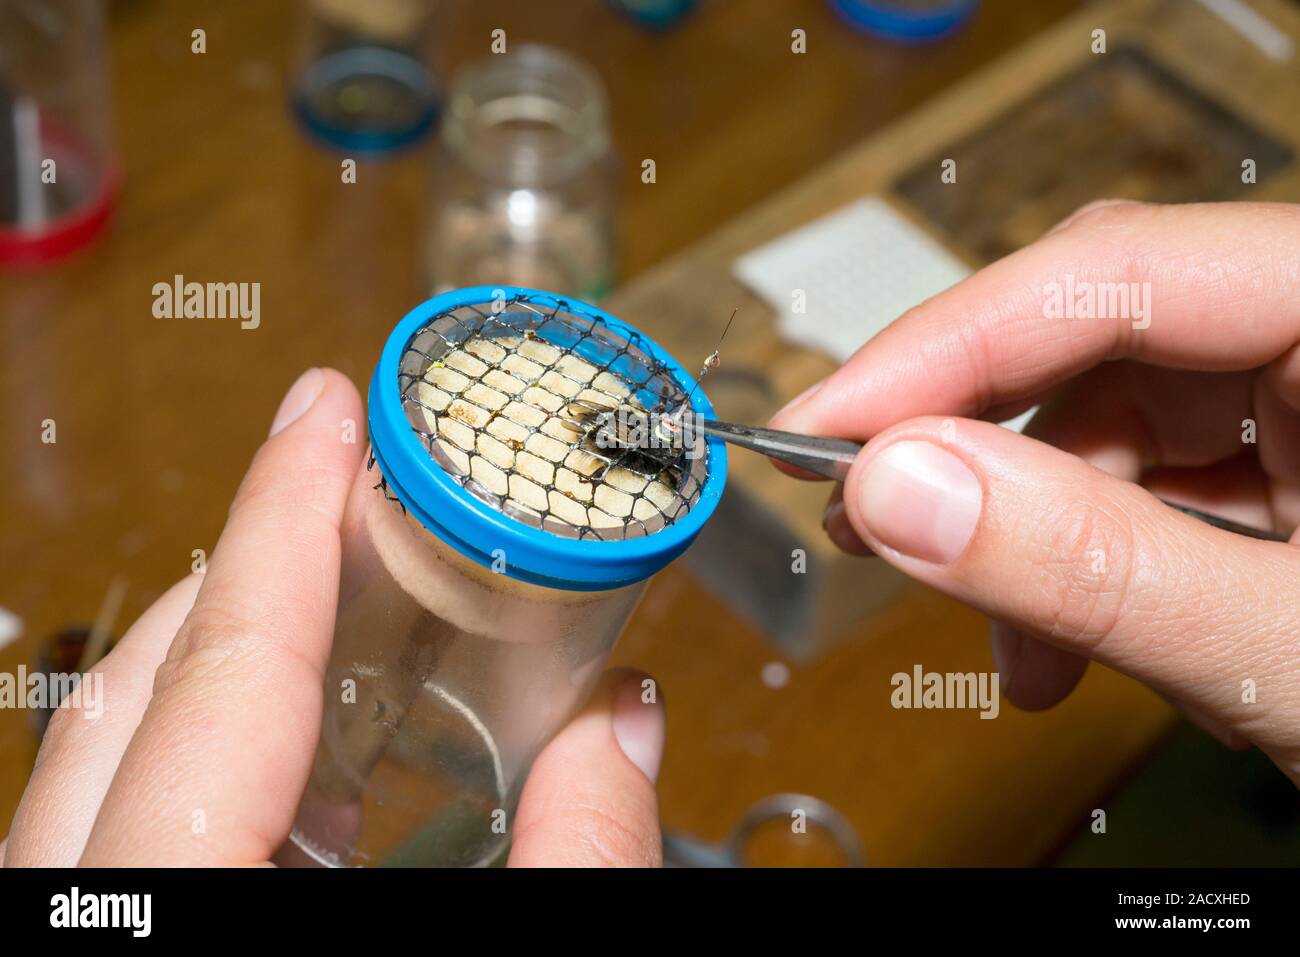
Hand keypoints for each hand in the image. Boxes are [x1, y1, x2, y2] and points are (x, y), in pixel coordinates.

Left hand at [2, 369, 663, 865]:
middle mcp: (96, 899)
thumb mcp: (516, 954)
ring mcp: (93, 917)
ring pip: (111, 737)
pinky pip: (117, 805)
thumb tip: (622, 724)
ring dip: (224, 639)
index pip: (227, 667)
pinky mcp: (119, 926)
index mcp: (176, 896)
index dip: (284, 518)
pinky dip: (206, 734)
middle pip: (144, 681)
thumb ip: (576, 857)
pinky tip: (292, 723)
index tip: (323, 410)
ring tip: (321, 571)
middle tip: (334, 474)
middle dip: (249, 559)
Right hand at [771, 201, 1299, 783]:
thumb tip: (900, 487)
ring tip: (1019, 651)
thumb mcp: (1290, 652)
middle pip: (1099, 339)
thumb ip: (1094, 566)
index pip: (1120, 271)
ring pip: (1108, 420)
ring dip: (1033, 539)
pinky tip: (1074, 647)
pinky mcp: (1281, 457)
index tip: (828, 424)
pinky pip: (1145, 479)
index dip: (948, 344)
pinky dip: (1084, 565)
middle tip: (872, 519)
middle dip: (982, 453)